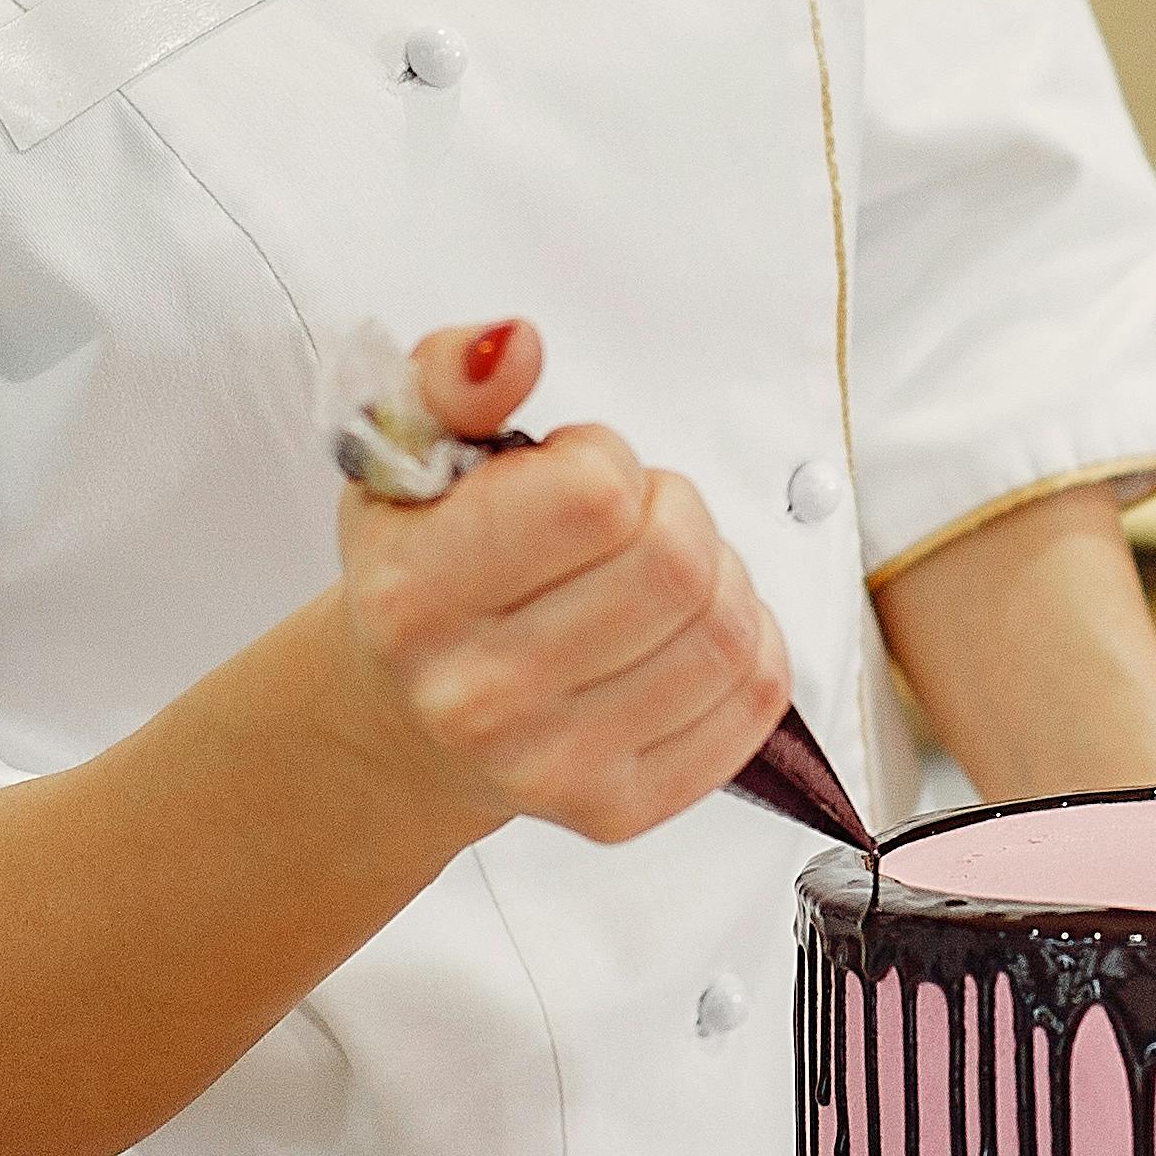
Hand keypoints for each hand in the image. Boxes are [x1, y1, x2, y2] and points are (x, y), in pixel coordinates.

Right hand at [329, 322, 793, 845]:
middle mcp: (475, 694)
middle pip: (677, 563)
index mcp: (413, 594)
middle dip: (671, 511)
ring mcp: (549, 764)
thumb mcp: (401, 455)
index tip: (569, 472)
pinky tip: (688, 631)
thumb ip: (452, 377)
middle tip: (627, 520)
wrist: (401, 724)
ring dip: (719, 574)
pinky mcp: (617, 809)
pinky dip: (749, 644)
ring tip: (660, 573)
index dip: (604, 459)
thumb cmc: (419, 572)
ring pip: (728, 631)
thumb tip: (515, 346)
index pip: (595, 496)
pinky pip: (754, 700)